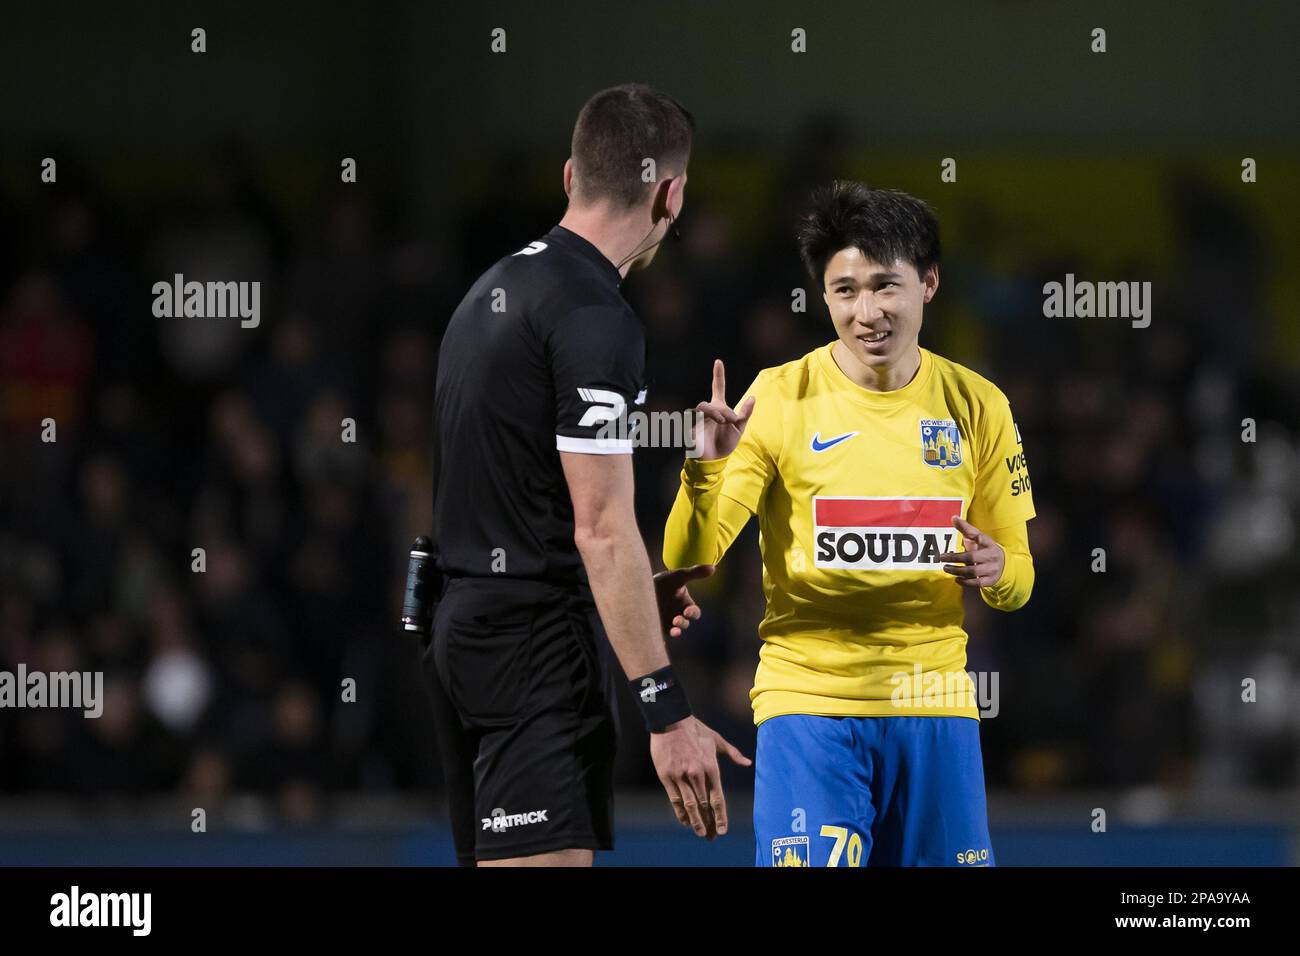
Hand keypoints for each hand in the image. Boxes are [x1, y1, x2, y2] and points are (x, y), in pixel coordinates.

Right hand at [649, 716, 751, 838]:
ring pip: (690, 805)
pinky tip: (685, 821)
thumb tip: (748, 763)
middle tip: (711, 836)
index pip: (718, 798)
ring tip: (700, 833)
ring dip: (696, 822)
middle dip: (709, 823)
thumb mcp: (717, 740)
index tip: (723, 831)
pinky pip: (675, 799)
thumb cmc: (695, 729)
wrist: (671, 720)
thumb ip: (733, 753)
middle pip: (704, 806)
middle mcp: (697, 774)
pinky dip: (680, 812)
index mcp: (711, 767)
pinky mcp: (667, 776)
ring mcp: (681, 776)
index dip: (721, 816)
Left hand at [653, 564, 713, 637]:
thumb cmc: (663, 582)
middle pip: (685, 624)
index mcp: (685, 605)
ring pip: (674, 632)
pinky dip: (660, 642)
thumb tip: (713, 568)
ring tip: (672, 631)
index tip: (687, 611)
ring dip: (675, 632)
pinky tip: (659, 642)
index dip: (693, 613)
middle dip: (682, 623)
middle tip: (676, 620)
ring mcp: (667, 622)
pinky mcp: (655, 627)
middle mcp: (678, 615)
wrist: (641, 586)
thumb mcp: (678, 576)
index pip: (694, 613)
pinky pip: (659, 637)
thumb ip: (695, 572)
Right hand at [693, 359, 755, 459]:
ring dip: (714, 414)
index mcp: (719, 409)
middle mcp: (708, 411)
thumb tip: (753, 397)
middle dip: (721, 411)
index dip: (718, 375)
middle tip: (730, 421)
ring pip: (702, 407)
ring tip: (722, 423)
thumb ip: (744, 413)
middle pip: (711, 403)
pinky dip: (702, 421)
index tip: (718, 361)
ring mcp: (698, 419)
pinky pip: (693, 419)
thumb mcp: (739, 428)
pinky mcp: (691, 427)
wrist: (715, 460)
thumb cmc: (726, 443)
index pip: (718, 388)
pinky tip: (706, 430)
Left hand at [939, 516, 1005, 587]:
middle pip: (971, 557)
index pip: (979, 536)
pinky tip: (956, 579)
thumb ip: (966, 529)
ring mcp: (992, 569)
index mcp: (989, 543)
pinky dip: (965, 582)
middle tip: (942, 557)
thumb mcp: (979, 539)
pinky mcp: (990, 580)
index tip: (955, 526)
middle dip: (955, 558)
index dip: (968, 531)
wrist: (1005, 566)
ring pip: (972, 571)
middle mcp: (992, 556)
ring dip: (957, 570)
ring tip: (946, 568)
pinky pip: (977, 583)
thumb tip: (953, 517)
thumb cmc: (986, 550)